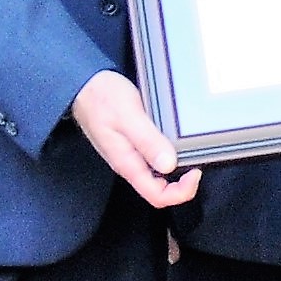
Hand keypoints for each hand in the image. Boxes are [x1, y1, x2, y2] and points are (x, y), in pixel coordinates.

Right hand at [72, 70, 199, 208]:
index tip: (195, 171)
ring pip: (158, 174)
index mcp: (127, 163)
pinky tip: (177, 140)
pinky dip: (169, 154)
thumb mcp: (128, 116)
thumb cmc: (101, 98)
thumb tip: (169, 165)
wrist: (83, 84)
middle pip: (160, 189)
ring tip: (191, 151)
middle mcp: (129, 163)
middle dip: (182, 183)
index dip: (180, 192)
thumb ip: (148, 141)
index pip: (157, 196)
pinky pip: (154, 158)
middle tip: (197, 161)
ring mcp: (131, 154)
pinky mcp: (133, 143)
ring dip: (177, 168)